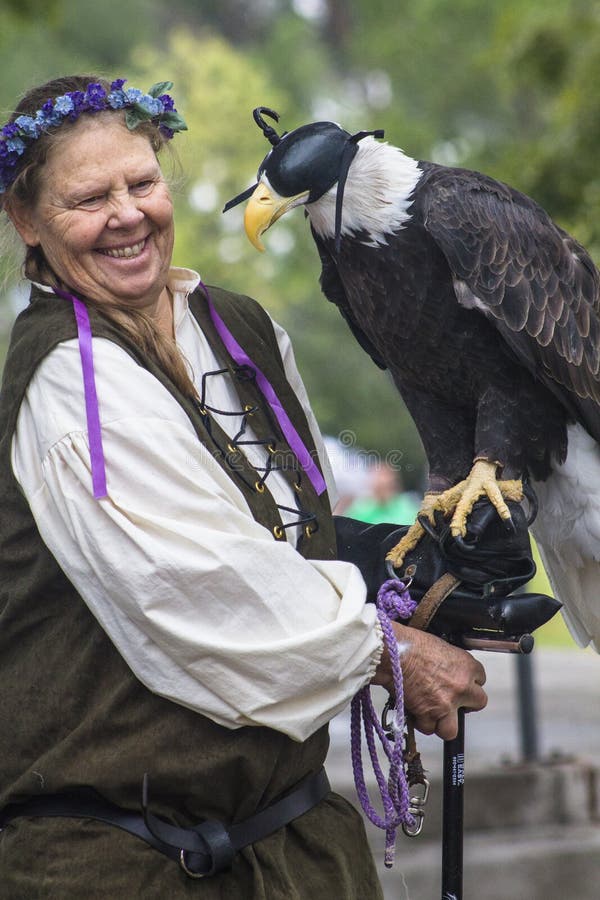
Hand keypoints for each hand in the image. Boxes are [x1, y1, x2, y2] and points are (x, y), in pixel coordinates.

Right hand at [372, 621, 486, 739]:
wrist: (394, 653)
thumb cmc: (411, 644)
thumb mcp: (440, 646)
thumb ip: (449, 664)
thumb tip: (446, 672)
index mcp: (466, 665)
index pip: (480, 678)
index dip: (469, 682)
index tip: (461, 684)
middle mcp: (462, 686)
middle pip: (478, 703)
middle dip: (466, 704)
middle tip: (452, 702)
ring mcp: (447, 704)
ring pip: (453, 728)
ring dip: (443, 723)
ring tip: (432, 715)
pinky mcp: (429, 714)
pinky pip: (428, 728)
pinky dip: (420, 723)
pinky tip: (415, 713)